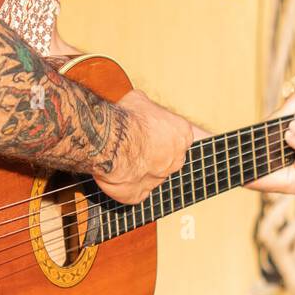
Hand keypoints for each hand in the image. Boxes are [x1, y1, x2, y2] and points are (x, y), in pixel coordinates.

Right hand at [92, 88, 194, 204]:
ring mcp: (159, 179)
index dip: (159, 133)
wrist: (112, 142)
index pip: (177, 135)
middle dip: (152, 153)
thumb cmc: (128, 118)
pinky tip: (115, 174)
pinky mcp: (139, 195)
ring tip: (119, 158)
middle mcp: (176, 159)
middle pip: (166, 157)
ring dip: (138, 168)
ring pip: (151, 175)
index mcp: (182, 134)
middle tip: (132, 144)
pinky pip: (134, 191)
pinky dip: (125, 185)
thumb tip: (141, 107)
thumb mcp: (140, 100)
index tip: (146, 130)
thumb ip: (147, 109)